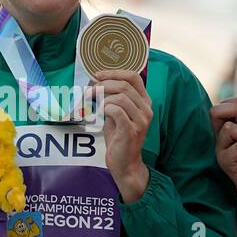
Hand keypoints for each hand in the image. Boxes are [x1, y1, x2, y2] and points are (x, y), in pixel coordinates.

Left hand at [95, 69, 151, 202]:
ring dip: (103, 97)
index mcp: (145, 102)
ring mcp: (141, 120)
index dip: (114, 73)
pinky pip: (117, 110)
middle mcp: (146, 109)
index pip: (134, 77)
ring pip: (121, 96)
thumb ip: (112, 98)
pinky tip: (102, 114)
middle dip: (103, 85)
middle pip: (125, 85)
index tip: (98, 75)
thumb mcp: (117, 113)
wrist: (124, 163)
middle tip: (90, 91)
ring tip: (95, 104)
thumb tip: (97, 82)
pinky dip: (106, 109)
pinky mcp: (132, 130)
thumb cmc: (119, 137)